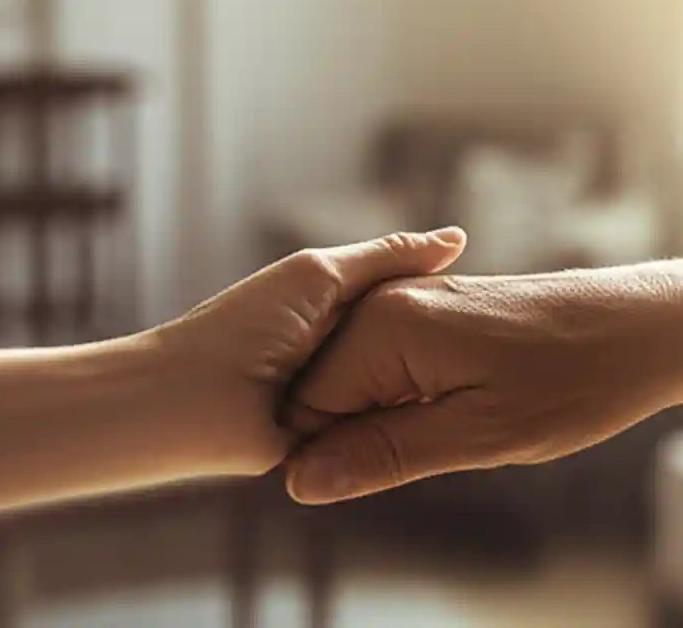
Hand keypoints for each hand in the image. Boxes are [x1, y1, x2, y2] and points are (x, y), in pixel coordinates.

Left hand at [148, 228, 466, 476]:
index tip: (495, 303)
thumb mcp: (322, 276)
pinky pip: (375, 438)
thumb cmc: (243, 328)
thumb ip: (387, 258)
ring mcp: (332, 401)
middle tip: (490, 345)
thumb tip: (457, 238)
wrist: (187, 403)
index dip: (443, 303)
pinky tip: (442, 422)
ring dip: (421, 393)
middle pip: (406, 353)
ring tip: (476, 385)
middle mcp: (336, 353)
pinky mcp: (327, 444)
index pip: (404, 303)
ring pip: (395, 397)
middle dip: (437, 352)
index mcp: (332, 308)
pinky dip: (399, 432)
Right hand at [283, 263, 682, 502]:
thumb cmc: (574, 380)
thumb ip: (384, 455)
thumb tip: (301, 482)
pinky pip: (394, 367)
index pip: (301, 408)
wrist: (645, 326)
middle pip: (326, 393)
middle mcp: (387, 304)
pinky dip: (415, 401)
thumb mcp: (479, 435)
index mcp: (383, 328)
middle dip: (362, 438)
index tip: (391, 474)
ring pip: (361, 384)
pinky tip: (467, 410)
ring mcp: (413, 304)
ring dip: (393, 422)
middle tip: (441, 449)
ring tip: (463, 428)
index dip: (330, 458)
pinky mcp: (438, 314)